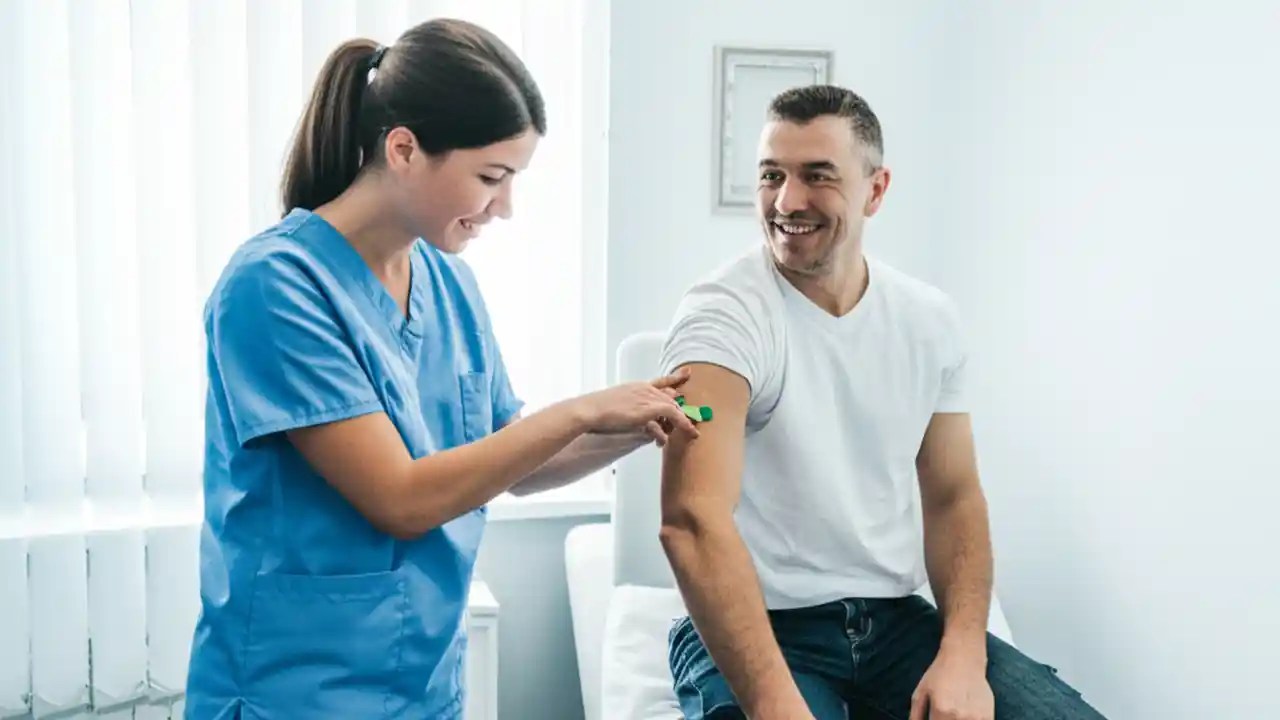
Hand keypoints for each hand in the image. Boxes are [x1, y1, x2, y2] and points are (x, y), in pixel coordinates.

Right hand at [577, 368, 697, 445]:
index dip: (675, 377)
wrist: (589, 410)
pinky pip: (674, 414)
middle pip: (671, 396)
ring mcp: (648, 396)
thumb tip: (638, 423)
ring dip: (683, 422)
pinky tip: (687, 432)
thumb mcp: (615, 407)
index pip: (660, 380)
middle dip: (681, 411)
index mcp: (636, 387)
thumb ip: (629, 412)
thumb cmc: (595, 412)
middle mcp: (644, 389)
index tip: (687, 372)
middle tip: (691, 424)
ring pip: (674, 407)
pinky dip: (683, 424)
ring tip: (690, 433)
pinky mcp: (650, 407)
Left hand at [910, 648, 993, 719]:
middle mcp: (959, 716)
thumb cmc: (940, 674)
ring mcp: (976, 718)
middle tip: (942, 716)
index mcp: (941, 711)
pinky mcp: (988, 717)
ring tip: (952, 714)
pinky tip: (964, 715)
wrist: (964, 657)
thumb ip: (915, 715)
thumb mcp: (920, 692)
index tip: (934, 718)